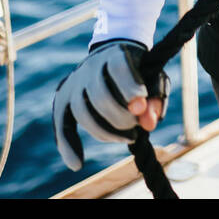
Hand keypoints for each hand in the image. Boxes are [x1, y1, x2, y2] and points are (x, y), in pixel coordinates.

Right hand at [52, 38, 169, 170]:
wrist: (114, 56)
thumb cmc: (139, 71)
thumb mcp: (155, 78)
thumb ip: (157, 98)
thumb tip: (149, 124)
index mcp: (116, 54)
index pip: (119, 67)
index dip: (130, 86)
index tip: (141, 101)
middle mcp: (91, 66)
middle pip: (100, 95)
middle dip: (121, 116)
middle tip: (137, 126)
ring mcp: (75, 82)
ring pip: (82, 112)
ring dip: (106, 132)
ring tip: (129, 137)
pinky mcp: (64, 98)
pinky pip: (61, 124)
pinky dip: (67, 145)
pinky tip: (77, 164)